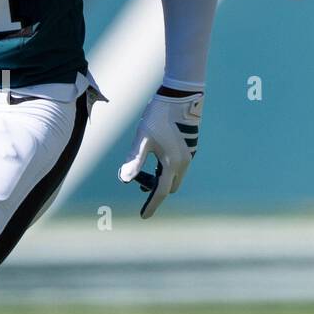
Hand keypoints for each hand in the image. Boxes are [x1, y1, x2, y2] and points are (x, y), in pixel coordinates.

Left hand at [119, 90, 202, 218]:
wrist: (181, 96)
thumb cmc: (159, 116)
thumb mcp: (142, 138)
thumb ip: (134, 160)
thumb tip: (124, 179)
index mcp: (172, 163)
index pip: (161, 192)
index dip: (152, 205)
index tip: (143, 216)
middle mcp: (184, 162)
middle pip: (169, 186)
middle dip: (155, 190)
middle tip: (139, 185)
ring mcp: (189, 155)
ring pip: (174, 177)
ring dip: (161, 179)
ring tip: (144, 172)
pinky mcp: (189, 147)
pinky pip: (177, 167)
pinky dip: (166, 169)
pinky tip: (155, 157)